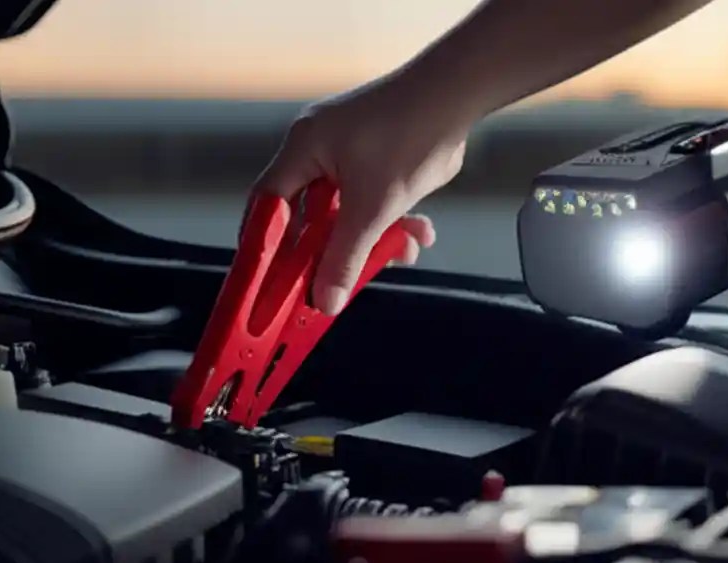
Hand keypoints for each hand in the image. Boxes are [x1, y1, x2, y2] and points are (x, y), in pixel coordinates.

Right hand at [253, 75, 469, 314]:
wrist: (460, 95)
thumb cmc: (410, 134)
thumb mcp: (373, 208)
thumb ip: (345, 258)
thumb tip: (325, 302)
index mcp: (303, 149)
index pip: (268, 206)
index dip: (267, 247)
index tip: (273, 282)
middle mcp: (320, 146)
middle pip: (312, 215)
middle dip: (336, 249)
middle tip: (344, 280)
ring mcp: (350, 149)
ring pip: (350, 211)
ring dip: (376, 238)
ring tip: (404, 250)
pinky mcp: (379, 154)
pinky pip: (375, 198)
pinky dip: (394, 219)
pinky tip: (421, 231)